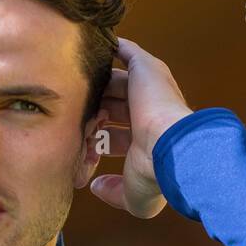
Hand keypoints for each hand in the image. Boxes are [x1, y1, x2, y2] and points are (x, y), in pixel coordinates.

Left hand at [89, 37, 192, 217]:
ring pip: (114, 83)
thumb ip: (114, 193)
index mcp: (147, 142)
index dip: (99, 142)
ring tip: (73, 89)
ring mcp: (148, 90)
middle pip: (112, 109)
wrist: (172, 147)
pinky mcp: (146, 68)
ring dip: (96, 88)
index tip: (84, 151)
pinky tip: (92, 48)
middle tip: (74, 120)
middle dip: (94, 115)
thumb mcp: (134, 197)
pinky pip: (126, 51)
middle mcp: (149, 113)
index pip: (117, 137)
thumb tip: (97, 187)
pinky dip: (113, 48)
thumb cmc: (158, 174)